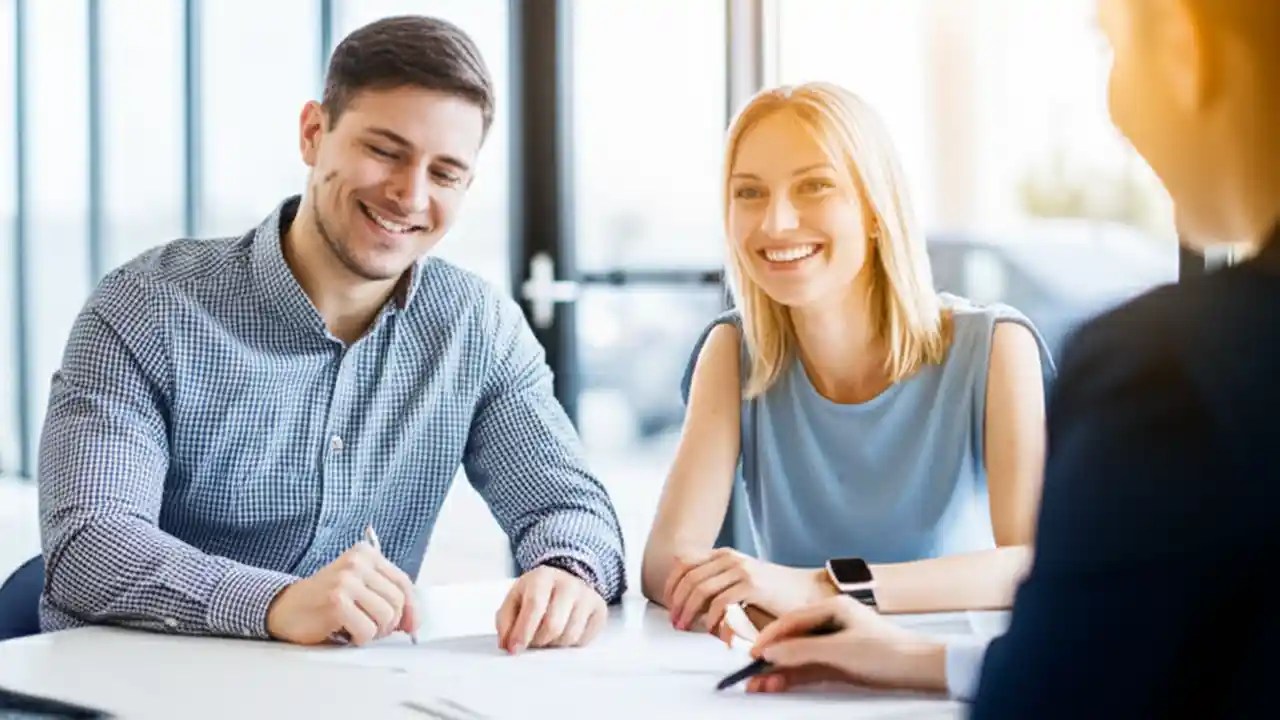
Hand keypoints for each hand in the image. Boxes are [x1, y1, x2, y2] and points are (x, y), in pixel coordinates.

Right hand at [266, 542, 419, 645]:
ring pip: (386, 616)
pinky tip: (345, 633)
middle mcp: (357, 562)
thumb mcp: (358, 586)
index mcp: (366, 554)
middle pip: (397, 600)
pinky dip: (360, 638)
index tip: (411, 626)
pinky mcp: (336, 601)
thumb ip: (384, 594)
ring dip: (375, 632)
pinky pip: (367, 630)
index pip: (403, 582)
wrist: (285, 608)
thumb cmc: (324, 600)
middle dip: (390, 623)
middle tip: (372, 629)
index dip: (411, 608)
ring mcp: (346, 581)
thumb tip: (413, 620)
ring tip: (357, 629)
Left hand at [494, 565, 606, 653]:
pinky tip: (563, 632)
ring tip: (548, 635)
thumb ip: (505, 622)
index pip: (535, 606)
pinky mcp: (600, 610)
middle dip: (538, 641)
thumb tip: (507, 645)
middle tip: (532, 642)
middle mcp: (569, 583)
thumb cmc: (536, 594)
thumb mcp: (514, 600)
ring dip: (554, 644)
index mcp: (543, 577)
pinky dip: (570, 644)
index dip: (523, 631)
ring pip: (569, 636)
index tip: (514, 649)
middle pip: (553, 625)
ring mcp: (588, 596)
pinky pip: (584, 640)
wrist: (565, 580)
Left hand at [662, 548, 833, 633]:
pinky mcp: (752, 585)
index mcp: (724, 555)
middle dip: (677, 602)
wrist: (809, 591)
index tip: (667, 604)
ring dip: (689, 611)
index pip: (684, 563)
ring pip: (701, 589)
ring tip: (687, 627)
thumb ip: (717, 585)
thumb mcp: (741, 582)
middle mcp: (730, 558)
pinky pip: (721, 601)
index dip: (670, 584)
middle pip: (689, 578)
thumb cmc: (774, 593)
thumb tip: (688, 602)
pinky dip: (713, 618)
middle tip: (676, 622)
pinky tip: (714, 630)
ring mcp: (741, 570)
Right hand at [746, 596, 946, 693]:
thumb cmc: (888, 652)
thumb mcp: (839, 651)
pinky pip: (809, 669)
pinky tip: (778, 684)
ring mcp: (836, 644)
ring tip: (758, 683)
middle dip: (770, 657)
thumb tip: (770, 653)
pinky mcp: (841, 663)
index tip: (752, 652)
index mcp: (832, 607)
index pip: (790, 620)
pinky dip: (793, 677)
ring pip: (798, 657)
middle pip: (792, 639)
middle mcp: (832, 623)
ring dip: (778, 670)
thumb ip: (802, 651)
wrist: (922, 668)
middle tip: (750, 672)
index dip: (769, 636)